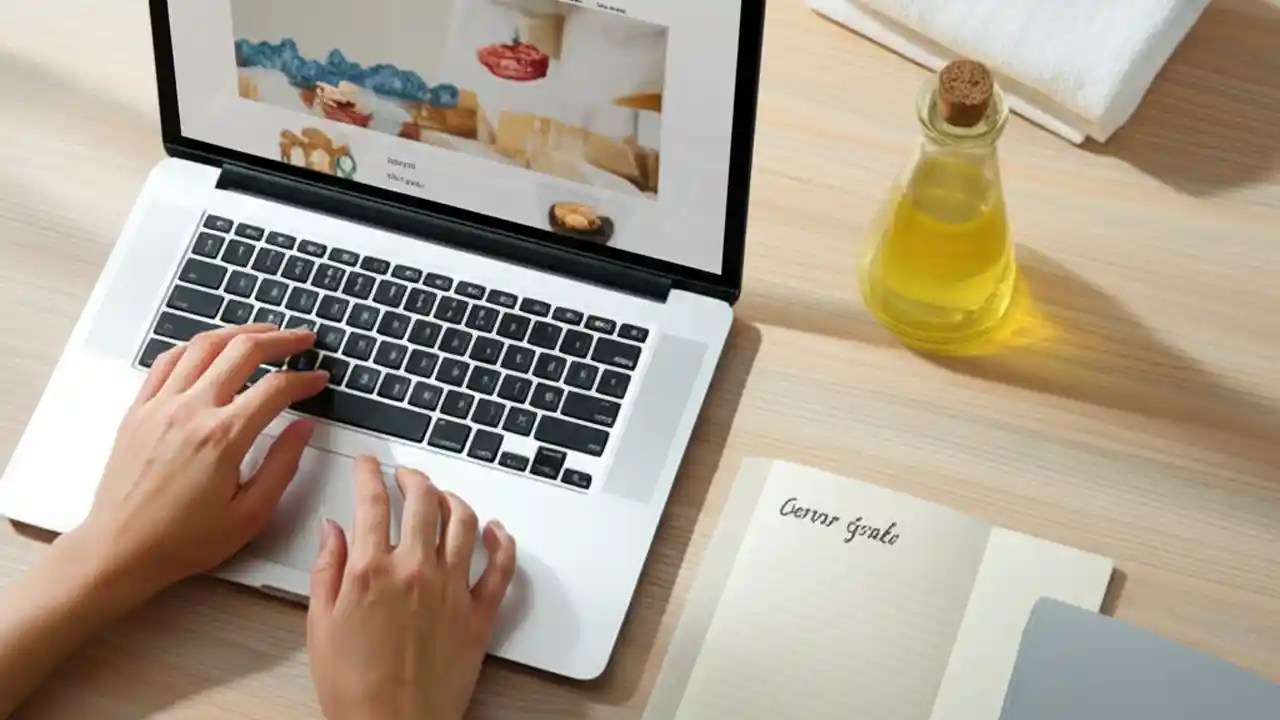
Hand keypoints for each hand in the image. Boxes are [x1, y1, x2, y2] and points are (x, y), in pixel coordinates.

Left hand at [73, 324, 327, 598]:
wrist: (120, 551)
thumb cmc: (182, 541)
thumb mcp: (251, 514)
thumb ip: (283, 464)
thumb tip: (304, 428)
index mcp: (224, 438)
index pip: (277, 389)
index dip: (306, 379)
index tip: (319, 379)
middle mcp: (191, 412)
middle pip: (243, 351)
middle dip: (281, 339)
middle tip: (302, 339)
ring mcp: (160, 406)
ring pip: (204, 345)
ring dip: (239, 332)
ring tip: (262, 332)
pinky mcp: (139, 410)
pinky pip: (167, 361)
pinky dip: (194, 345)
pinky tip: (209, 346)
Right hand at [307, 457, 517, 719]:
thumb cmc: (354, 688)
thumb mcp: (319, 625)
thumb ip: (326, 569)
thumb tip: (332, 529)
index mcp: (371, 571)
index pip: (372, 502)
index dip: (369, 473)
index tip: (369, 463)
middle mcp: (416, 571)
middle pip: (423, 501)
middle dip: (413, 477)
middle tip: (406, 474)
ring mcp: (453, 589)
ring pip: (464, 522)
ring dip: (452, 499)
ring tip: (442, 495)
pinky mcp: (480, 613)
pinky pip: (501, 566)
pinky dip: (502, 540)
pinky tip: (496, 529)